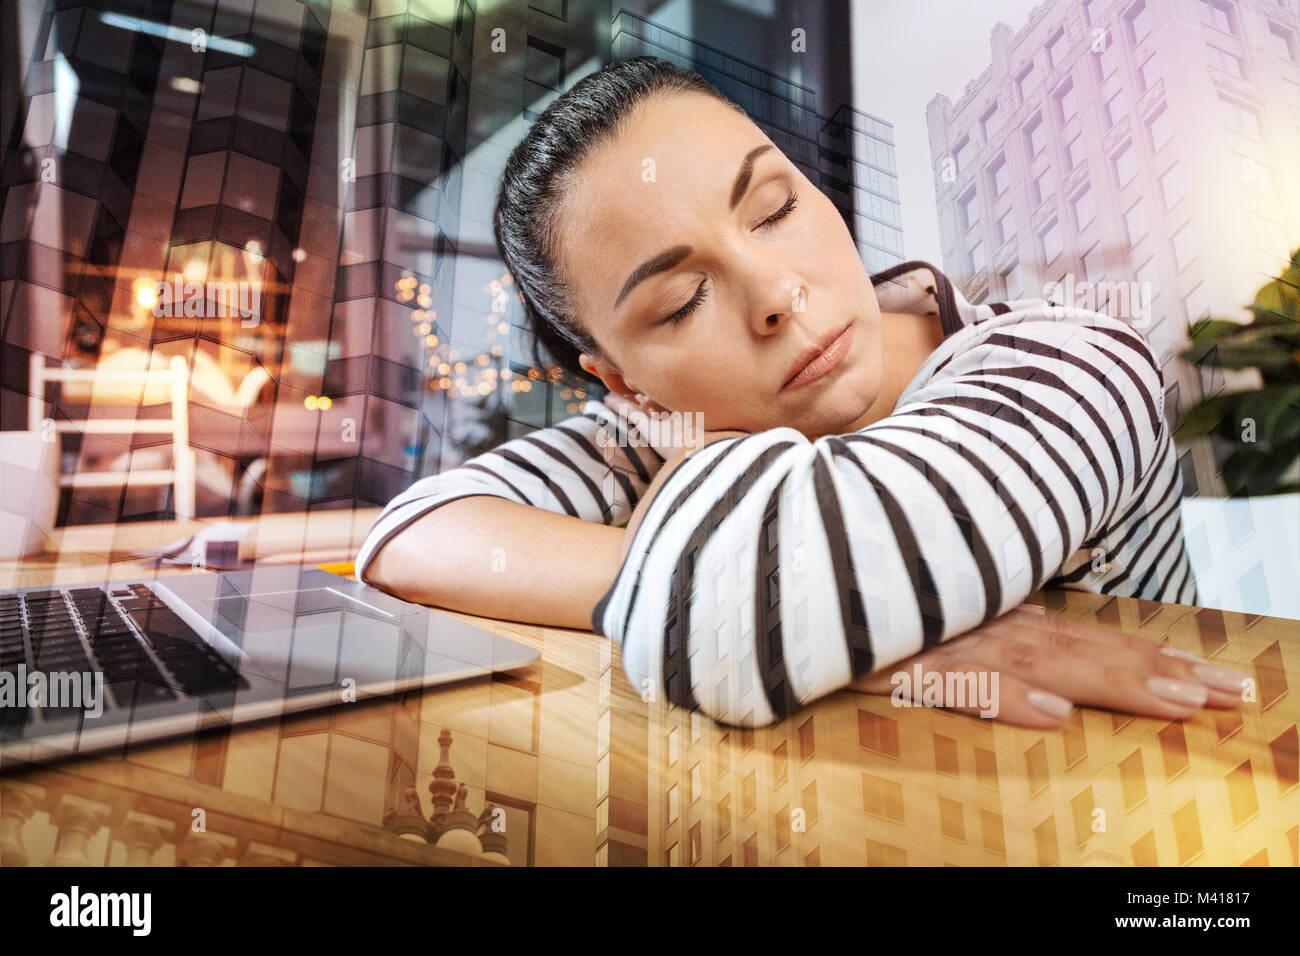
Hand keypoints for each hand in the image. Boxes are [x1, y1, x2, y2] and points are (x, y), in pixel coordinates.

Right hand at [850, 603, 1249, 727]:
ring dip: (1108, 682)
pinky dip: (1007, 697)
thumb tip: (1041, 621)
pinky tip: (1052, 716)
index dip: (1149, 657)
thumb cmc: (864, 592)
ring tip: (1174, 704)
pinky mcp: (901, 662)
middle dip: (1159, 672)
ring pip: (1040, 665)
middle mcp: (982, 623)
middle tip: (1231, 695)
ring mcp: (945, 641)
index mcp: (996, 614)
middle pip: (1081, 652)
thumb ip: (991, 615)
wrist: (791, 577)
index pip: (1085, 638)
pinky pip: (959, 684)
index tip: (1211, 678)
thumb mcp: (939, 606)